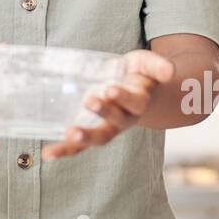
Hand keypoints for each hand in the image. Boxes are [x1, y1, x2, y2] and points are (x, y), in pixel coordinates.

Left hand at [42, 49, 174, 159]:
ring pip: (99, 138)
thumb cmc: (140, 76)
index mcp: (139, 102)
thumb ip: (158, 66)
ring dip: (84, 139)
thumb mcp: (148, 65)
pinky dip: (65, 150)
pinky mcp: (92, 131)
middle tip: (89, 101)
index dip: (123, 97)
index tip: (110, 89)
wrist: (138, 93)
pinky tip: (48, 154)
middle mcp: (125, 119)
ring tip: (69, 134)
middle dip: (104, 113)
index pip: (133, 102)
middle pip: (116, 122)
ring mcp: (109, 128)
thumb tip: (170, 70)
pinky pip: (79, 145)